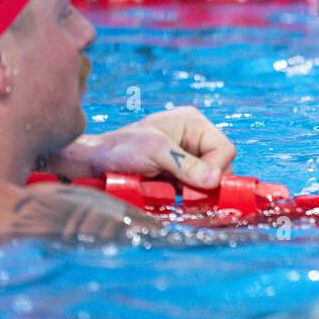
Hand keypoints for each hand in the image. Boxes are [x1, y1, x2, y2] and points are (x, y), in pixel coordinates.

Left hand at [58, 107, 235, 188]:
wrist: (94, 163)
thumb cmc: (120, 150)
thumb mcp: (154, 152)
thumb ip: (185, 164)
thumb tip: (214, 180)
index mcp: (194, 123)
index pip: (224, 149)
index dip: (216, 170)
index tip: (195, 186)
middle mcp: (194, 138)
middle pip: (220, 167)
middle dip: (203, 183)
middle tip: (183, 194)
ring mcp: (186, 157)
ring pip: (207, 181)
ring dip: (192, 191)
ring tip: (170, 192)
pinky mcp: (178, 173)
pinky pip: (193, 188)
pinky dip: (184, 196)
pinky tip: (168, 194)